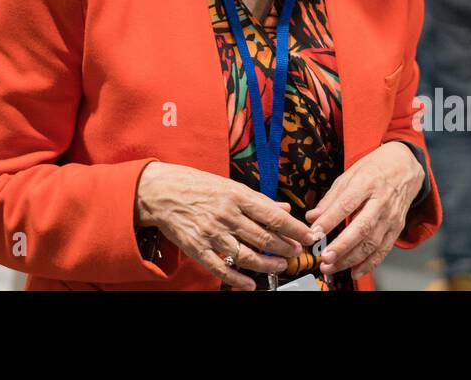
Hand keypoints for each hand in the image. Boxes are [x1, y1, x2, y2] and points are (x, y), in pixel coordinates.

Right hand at [135, 162, 317, 289]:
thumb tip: (285, 210)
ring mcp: (212, 233)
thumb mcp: (230, 185)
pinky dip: (238, 279)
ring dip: (268, 264)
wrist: (161, 191)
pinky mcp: (198, 248)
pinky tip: (251, 284)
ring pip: (247, 255)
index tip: (309, 236)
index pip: (273, 216)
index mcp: (236, 195)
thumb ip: (258, 200)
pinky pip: (222, 268)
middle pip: (264, 238)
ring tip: (281, 266)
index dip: (295, 229)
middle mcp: (227, 215)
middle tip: (298, 253)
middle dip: (286, 248)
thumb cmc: (197, 185)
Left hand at [307, 140, 423, 279]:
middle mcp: (381, 201)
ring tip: (332, 267)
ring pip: (372, 243)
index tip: (314, 233)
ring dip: (351, 259)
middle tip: (324, 258)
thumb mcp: (349, 174)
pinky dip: (369, 264)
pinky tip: (354, 271)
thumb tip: (311, 217)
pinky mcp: (397, 228)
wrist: (405, 167)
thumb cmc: (373, 169)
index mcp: (367, 182)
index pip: (346, 204)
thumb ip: (331, 198)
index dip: (329, 220)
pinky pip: (384, 250)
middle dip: (342, 246)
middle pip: (362, 227)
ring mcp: (391, 216)